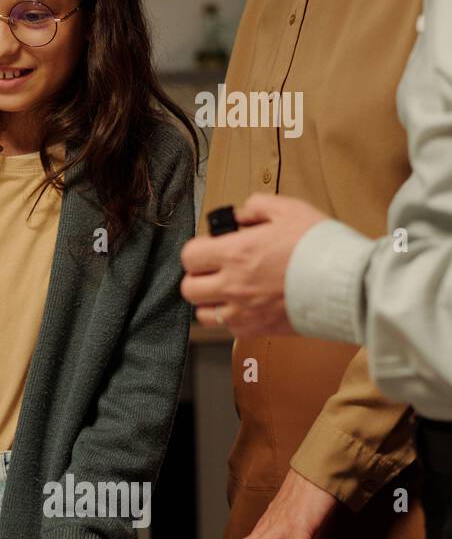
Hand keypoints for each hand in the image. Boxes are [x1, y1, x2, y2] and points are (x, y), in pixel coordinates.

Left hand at [180, 194, 326, 335]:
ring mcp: (242, 312)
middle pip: (189, 288)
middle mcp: (232, 285)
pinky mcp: (257, 330)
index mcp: (235, 253)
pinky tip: (249, 306)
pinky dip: (232, 319)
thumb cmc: (321, 246)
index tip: (210, 248)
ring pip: (203, 313)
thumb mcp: (289, 210)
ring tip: (229, 291)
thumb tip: (239, 215)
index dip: (197, 251)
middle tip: (215, 271)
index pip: (190, 256)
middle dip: (198, 277)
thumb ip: (257, 207)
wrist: (349, 285)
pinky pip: (229, 329)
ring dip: (210, 302)